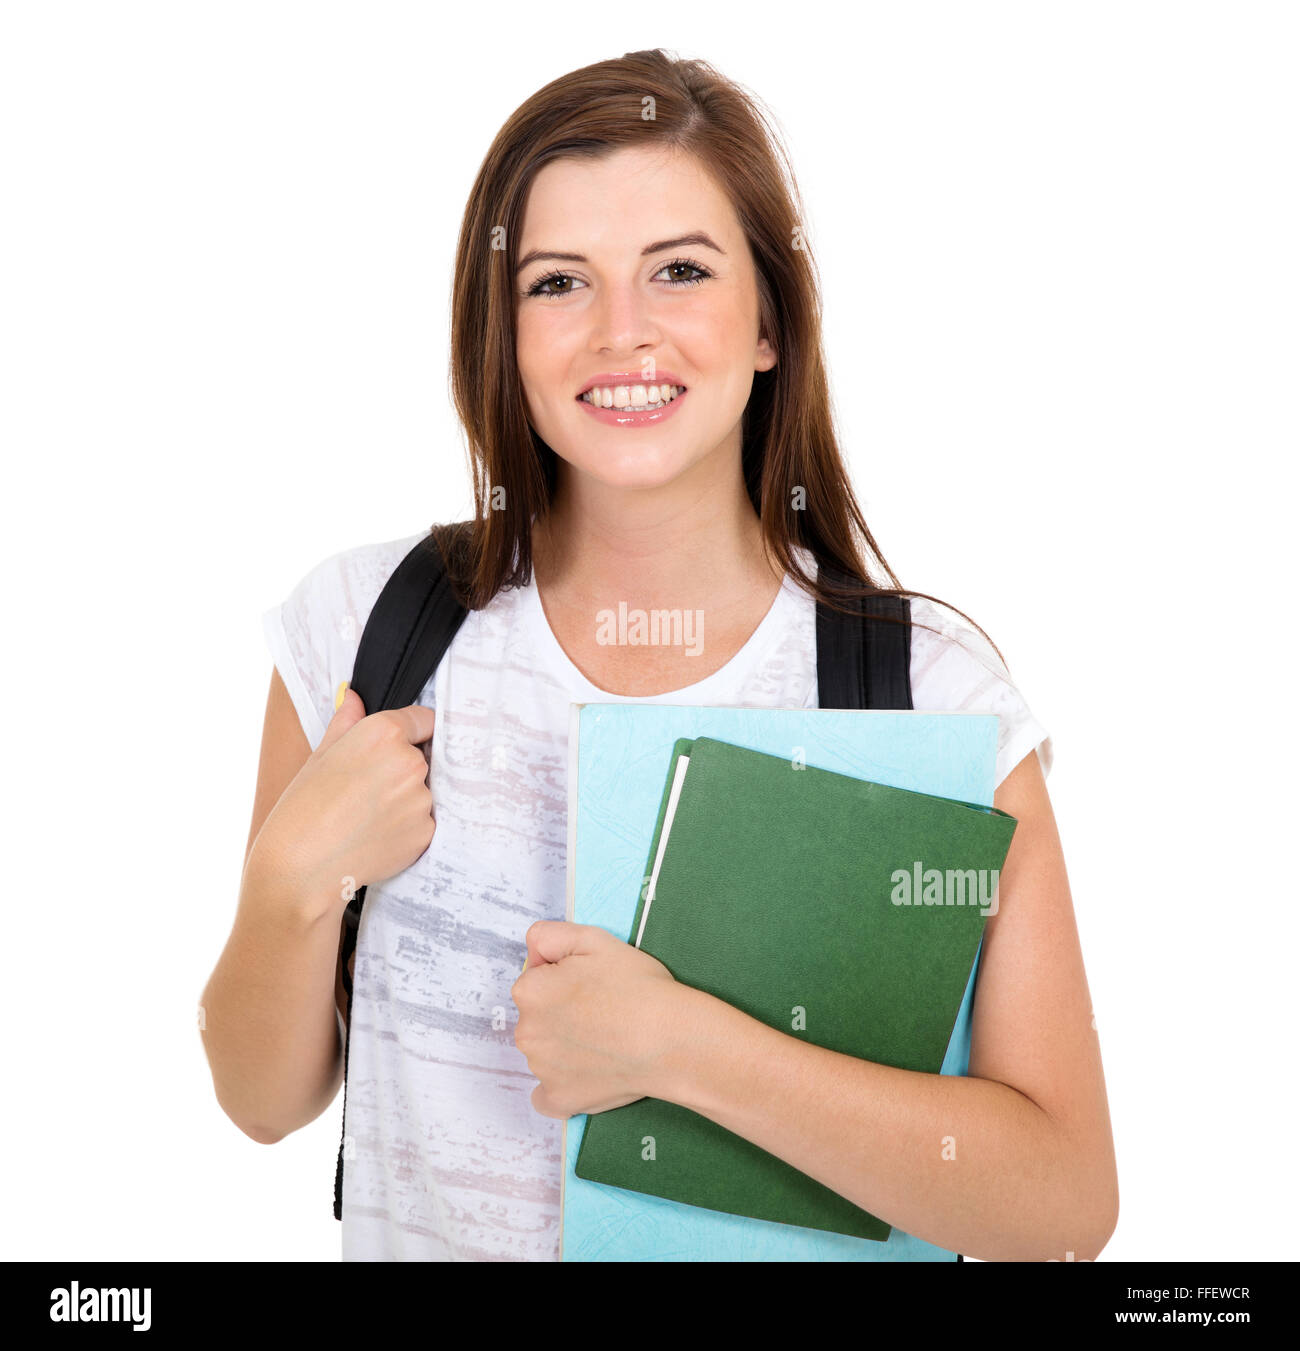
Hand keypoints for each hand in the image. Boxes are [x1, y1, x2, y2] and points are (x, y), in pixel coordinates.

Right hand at [251, 686, 436, 906]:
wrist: (301, 866)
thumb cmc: (302, 809)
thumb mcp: (320, 756)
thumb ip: (346, 723)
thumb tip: (355, 697)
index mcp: (383, 733)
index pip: (423, 719)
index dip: (411, 732)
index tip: (400, 746)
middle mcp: (409, 761)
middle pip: (422, 758)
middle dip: (403, 770)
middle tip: (366, 792)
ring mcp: (421, 799)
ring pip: (423, 792)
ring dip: (405, 801)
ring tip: (366, 818)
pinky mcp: (426, 831)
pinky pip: (423, 822)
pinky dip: (406, 828)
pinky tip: (375, 836)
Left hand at [511, 921, 680, 1118]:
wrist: (670, 1040)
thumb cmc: (637, 987)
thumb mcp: (593, 939)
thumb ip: (549, 936)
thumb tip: (533, 954)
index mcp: (530, 991)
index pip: (536, 980)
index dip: (565, 978)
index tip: (593, 984)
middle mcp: (526, 1032)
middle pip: (538, 1017)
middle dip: (561, 1012)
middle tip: (602, 1011)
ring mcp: (541, 1070)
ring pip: (545, 1051)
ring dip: (566, 1047)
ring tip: (606, 1041)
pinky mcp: (559, 1099)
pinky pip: (547, 1095)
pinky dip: (563, 1085)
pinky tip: (588, 1074)